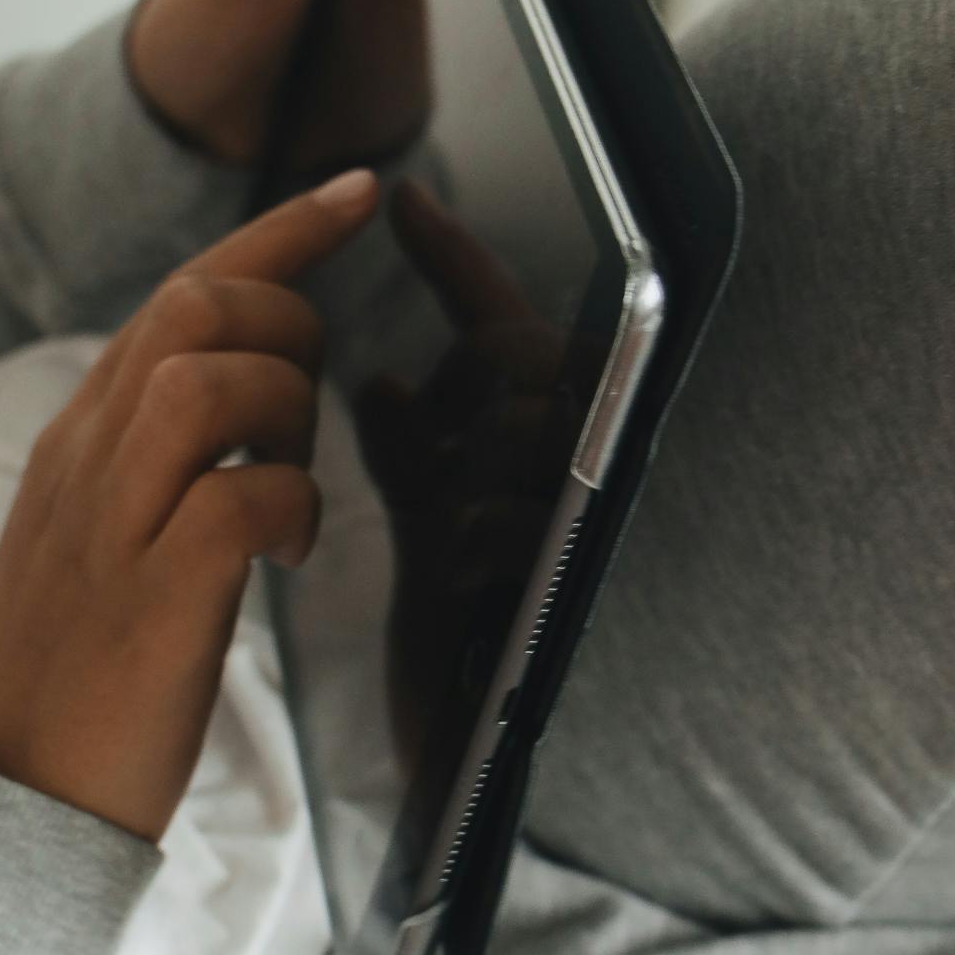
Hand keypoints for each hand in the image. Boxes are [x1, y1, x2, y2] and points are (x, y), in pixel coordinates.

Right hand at [0, 168, 379, 839]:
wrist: (10, 796)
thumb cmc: (73, 674)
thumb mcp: (98, 533)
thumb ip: (148, 456)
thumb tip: (230, 394)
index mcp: (80, 439)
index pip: (180, 293)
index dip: (280, 234)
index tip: (357, 191)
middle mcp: (88, 459)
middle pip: (197, 307)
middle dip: (291, 328)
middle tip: (305, 415)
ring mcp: (114, 523)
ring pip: (216, 381)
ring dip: (290, 417)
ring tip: (289, 487)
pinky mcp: (153, 597)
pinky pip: (245, 499)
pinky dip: (294, 512)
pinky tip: (289, 560)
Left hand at [350, 180, 586, 775]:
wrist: (460, 755)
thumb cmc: (449, 637)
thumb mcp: (425, 525)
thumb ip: (412, 450)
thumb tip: (381, 383)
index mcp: (528, 448)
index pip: (498, 327)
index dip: (453, 259)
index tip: (399, 198)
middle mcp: (573, 472)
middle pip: (521, 360)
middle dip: (476, 382)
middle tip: (443, 443)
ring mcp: (572, 527)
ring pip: (519, 428)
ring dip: (470, 468)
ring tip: (457, 529)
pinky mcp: (555, 592)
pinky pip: (509, 520)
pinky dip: (470, 538)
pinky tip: (457, 570)